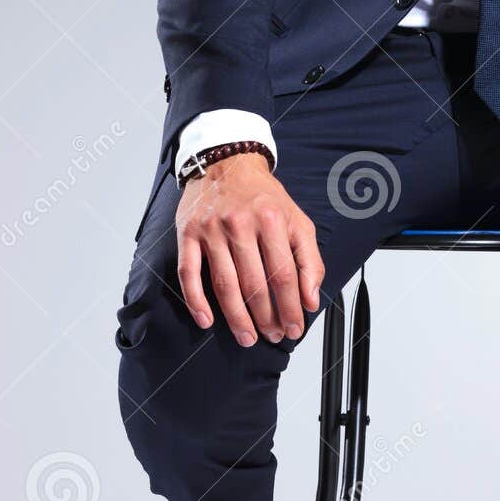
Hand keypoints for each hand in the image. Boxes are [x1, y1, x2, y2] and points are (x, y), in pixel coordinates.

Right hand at [175, 153, 324, 346]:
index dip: (291, 307)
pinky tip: (207, 321)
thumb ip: (310, 259)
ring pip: (225, 285)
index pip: (285, 275)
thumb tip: (311, 300)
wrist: (228, 163)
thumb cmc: (265, 197)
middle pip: (255, 284)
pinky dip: (196, 301)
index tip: (295, 328)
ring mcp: (212, 229)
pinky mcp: (188, 233)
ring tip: (248, 337)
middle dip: (267, 317)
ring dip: (237, 318)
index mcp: (273, 220)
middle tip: (273, 336)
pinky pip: (189, 274)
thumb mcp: (298, 220)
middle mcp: (241, 224)